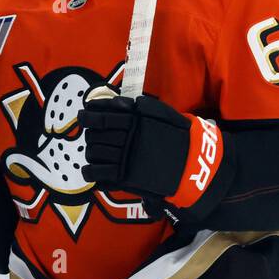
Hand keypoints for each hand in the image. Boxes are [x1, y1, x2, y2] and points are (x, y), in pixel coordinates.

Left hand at [78, 91, 229, 222]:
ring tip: (93, 152)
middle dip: (89, 133)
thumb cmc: (181, 138)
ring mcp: (126, 157)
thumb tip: (119, 102)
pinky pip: (98, 173)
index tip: (83, 115)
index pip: (103, 114)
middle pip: (96, 133)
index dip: (89, 114)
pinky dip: (90, 171)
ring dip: (90, 151)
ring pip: (94, 152)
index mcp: (136, 119)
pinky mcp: (126, 177)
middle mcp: (128, 136)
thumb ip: (143, 107)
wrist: (194, 165)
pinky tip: (90, 170)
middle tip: (90, 134)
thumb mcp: (166, 114)